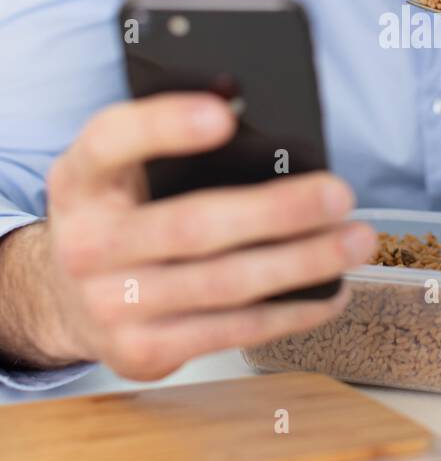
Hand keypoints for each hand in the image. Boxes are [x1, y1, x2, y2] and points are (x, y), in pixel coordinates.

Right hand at [37, 93, 375, 380]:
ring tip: (355, 241)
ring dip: (302, 263)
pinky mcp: (142, 352)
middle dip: (277, 210)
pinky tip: (329, 290)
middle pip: (191, 226)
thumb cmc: (117, 215)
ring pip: (223, 285)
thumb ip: (166, 142)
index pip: (112, 141)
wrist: (64, 300)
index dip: (165, 127)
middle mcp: (84, 244)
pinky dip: (290, 313)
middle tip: (338, 194)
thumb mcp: (119, 170)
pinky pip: (230, 333)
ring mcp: (110, 306)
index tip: (224, 115)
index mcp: (80, 179)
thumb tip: (245, 107)